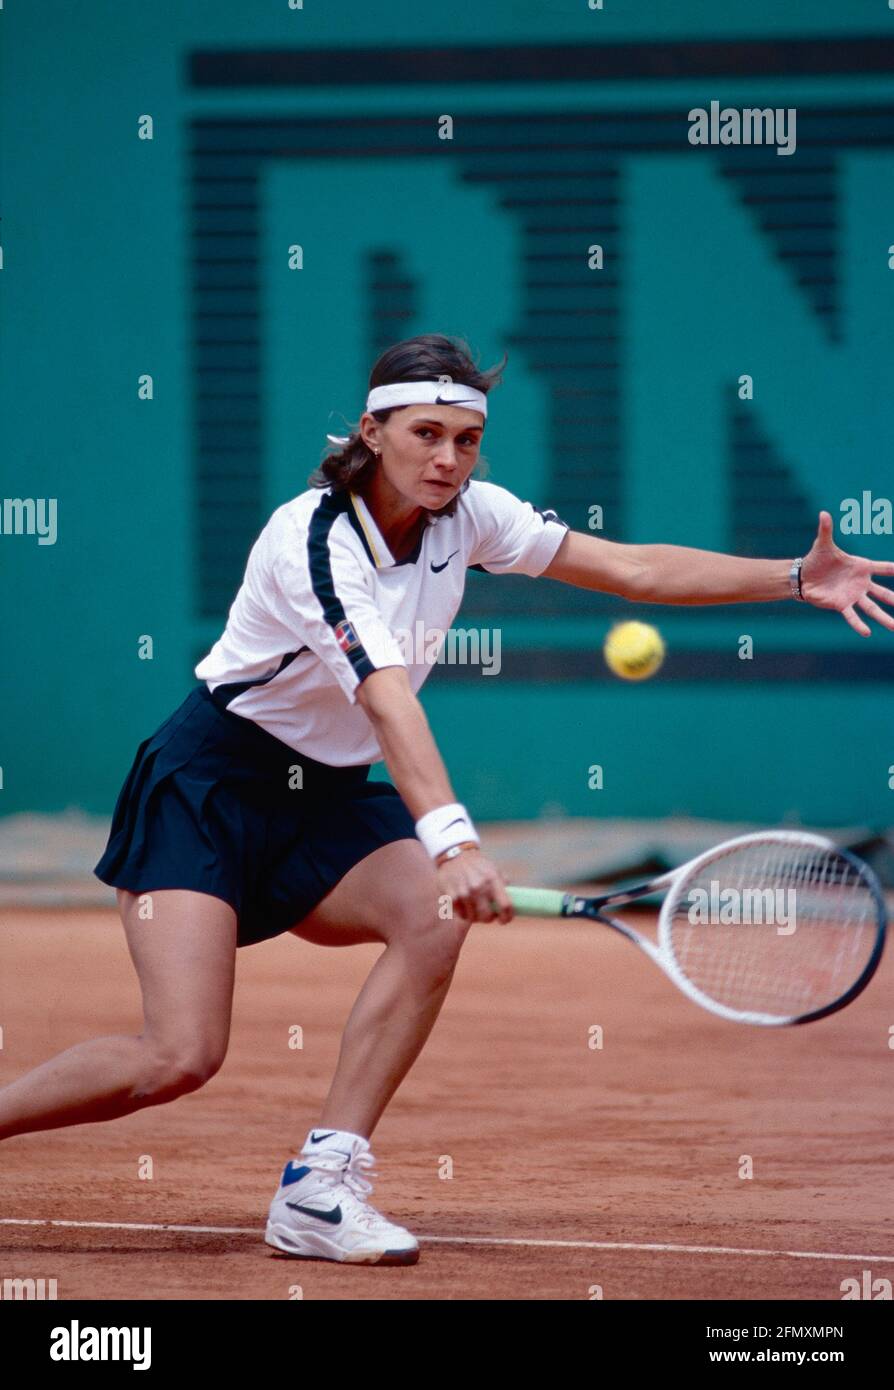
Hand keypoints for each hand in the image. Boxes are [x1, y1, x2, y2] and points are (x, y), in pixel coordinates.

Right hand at [436, 848, 513, 924]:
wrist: (455, 856)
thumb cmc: (478, 865)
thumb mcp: (494, 869)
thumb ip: (504, 884)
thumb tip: (515, 901)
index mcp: (492, 878)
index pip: (505, 905)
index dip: (507, 917)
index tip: (505, 919)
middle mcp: (478, 886)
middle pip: (487, 916)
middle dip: (490, 918)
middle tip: (489, 915)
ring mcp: (464, 893)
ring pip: (474, 918)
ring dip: (477, 917)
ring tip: (476, 909)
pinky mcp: (452, 897)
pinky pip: (462, 915)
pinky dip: (465, 914)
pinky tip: (466, 906)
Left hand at [801, 511, 893, 636]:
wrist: (804, 576)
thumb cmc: (817, 559)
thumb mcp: (822, 544)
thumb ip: (826, 530)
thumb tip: (823, 513)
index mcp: (861, 567)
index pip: (883, 567)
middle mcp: (861, 583)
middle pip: (884, 593)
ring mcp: (853, 595)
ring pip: (872, 608)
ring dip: (884, 618)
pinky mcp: (841, 605)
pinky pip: (852, 616)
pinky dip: (858, 624)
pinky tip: (867, 633)